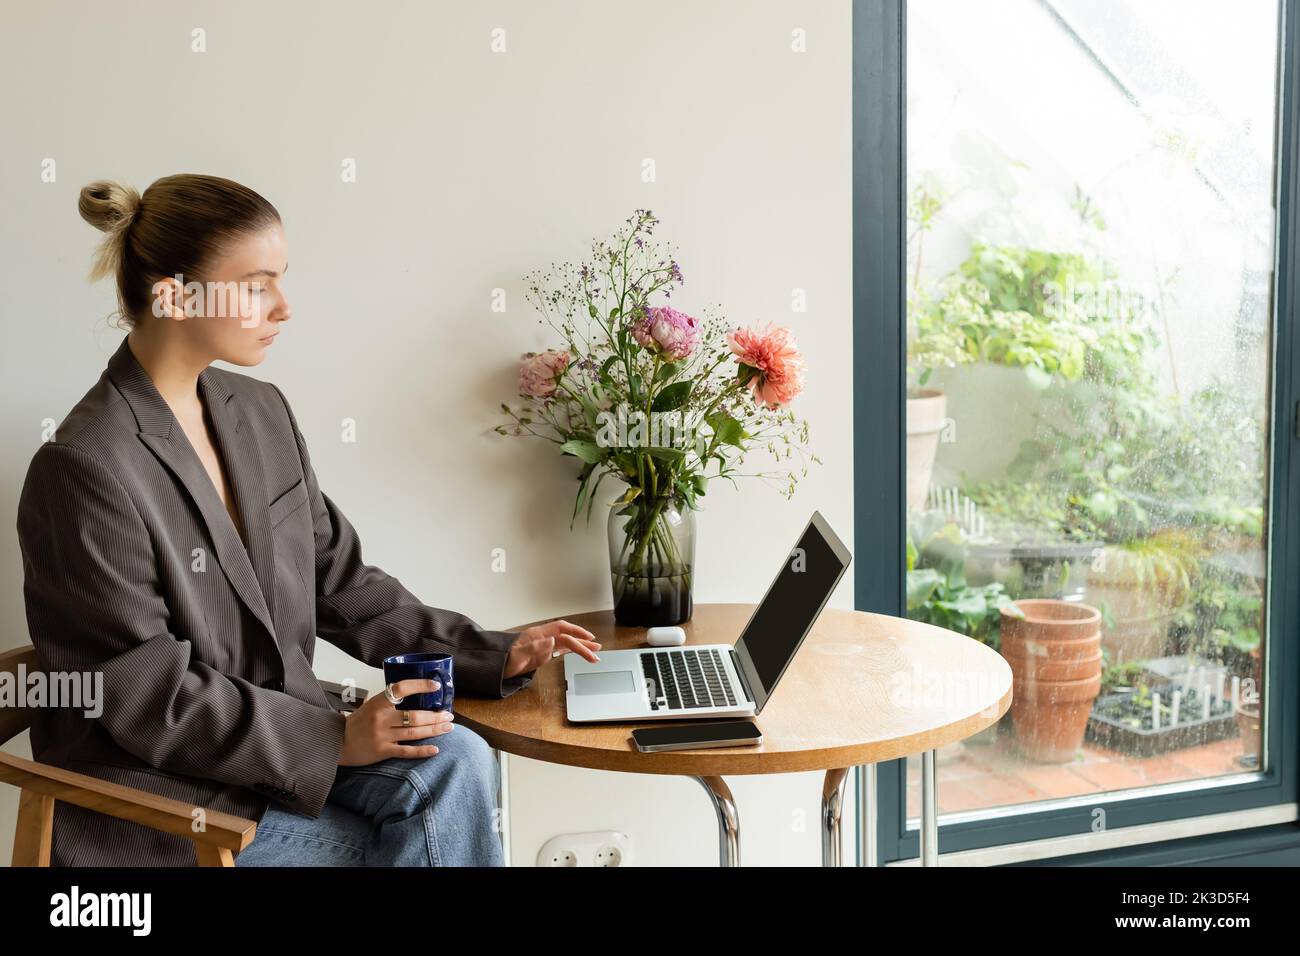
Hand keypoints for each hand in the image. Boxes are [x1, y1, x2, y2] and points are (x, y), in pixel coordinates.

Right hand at [337, 678, 452, 765]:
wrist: (338, 742)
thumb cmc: (358, 722)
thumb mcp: (370, 705)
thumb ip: (389, 700)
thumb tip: (415, 692)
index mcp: (378, 702)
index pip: (402, 689)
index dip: (420, 686)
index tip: (436, 686)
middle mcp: (381, 718)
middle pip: (414, 715)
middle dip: (435, 715)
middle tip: (449, 714)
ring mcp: (382, 735)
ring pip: (414, 732)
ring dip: (434, 730)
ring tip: (448, 727)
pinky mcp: (382, 751)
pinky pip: (406, 752)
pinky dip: (422, 751)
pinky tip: (435, 749)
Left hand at [504, 619, 600, 678]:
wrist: (494, 665)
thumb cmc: (502, 660)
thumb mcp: (516, 655)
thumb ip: (533, 647)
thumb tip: (552, 641)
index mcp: (537, 635)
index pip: (561, 628)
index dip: (576, 631)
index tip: (588, 637)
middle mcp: (543, 638)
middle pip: (567, 637)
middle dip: (583, 643)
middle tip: (597, 651)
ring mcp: (543, 645)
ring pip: (566, 643)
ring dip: (580, 647)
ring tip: (595, 651)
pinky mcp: (542, 654)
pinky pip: (560, 650)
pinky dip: (571, 650)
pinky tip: (579, 652)